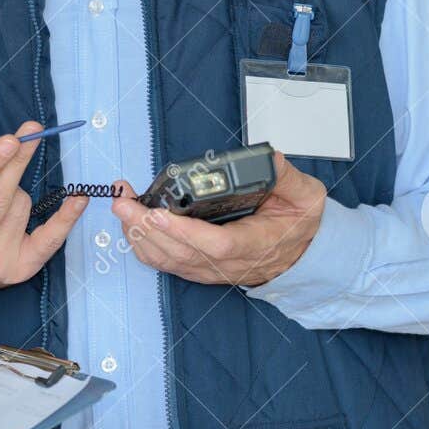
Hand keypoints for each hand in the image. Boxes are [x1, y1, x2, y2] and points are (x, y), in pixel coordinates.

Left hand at [109, 152, 326, 285]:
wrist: (300, 254)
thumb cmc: (298, 226)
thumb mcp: (306, 197)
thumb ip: (288, 177)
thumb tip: (270, 159)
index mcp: (256, 244)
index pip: (216, 245)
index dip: (184, 232)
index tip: (157, 213)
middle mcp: (229, 263)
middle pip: (181, 253)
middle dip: (146, 228)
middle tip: (123, 202)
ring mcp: (211, 269)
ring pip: (168, 261)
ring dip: (138, 236)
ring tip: (122, 206)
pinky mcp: (199, 268)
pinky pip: (166, 263)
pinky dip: (143, 244)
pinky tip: (130, 223)